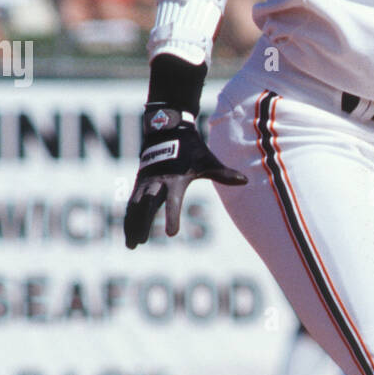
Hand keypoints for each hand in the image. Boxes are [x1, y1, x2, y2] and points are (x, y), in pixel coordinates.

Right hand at [124, 107, 245, 248]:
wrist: (168, 129)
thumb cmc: (191, 148)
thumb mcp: (208, 161)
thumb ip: (223, 174)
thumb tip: (244, 180)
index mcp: (174, 179)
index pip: (173, 202)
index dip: (172, 217)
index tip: (171, 234)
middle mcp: (157, 181)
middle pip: (146, 206)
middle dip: (142, 224)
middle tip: (139, 242)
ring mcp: (145, 182)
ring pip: (135, 206)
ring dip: (132, 225)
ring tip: (130, 245)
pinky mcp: (140, 182)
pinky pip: (132, 202)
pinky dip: (129, 217)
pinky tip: (128, 233)